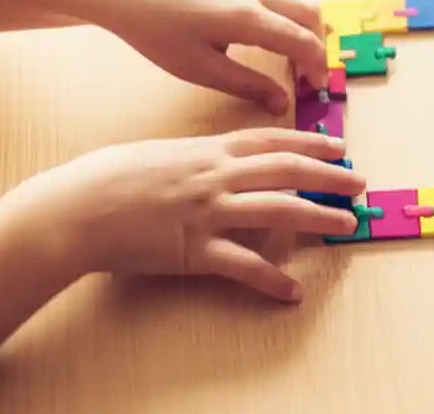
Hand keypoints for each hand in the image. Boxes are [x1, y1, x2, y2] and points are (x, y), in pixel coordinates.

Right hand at [1, 129, 362, 300]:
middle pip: (288, 170)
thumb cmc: (106, 178)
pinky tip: (292, 292)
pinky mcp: (194, 251)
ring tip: (346, 223)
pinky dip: (272, 280)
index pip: (272, 141)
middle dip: (330, 175)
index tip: (338, 145)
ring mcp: (208, 212)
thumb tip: (216, 162)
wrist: (74, 208)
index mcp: (207, 151)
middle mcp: (216, 176)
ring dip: (319, 217)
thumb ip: (194, 159)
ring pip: (279, 211)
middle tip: (359, 181)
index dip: (310, 143)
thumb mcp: (158, 154)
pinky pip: (243, 266)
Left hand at [99, 0, 325, 112]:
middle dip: (316, 39)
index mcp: (249, 19)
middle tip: (304, 68)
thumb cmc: (155, 34)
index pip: (302, 41)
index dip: (317, 65)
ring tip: (289, 22)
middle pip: (306, 8)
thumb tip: (282, 102)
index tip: (315, 87)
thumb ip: (247, 85)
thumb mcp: (200, 70)